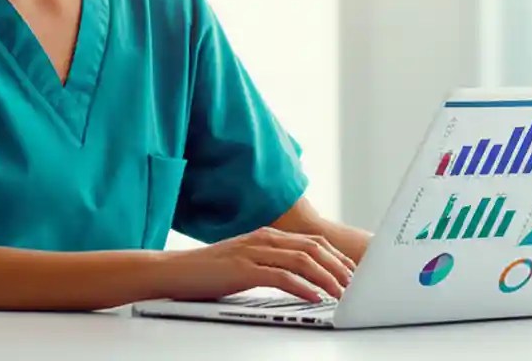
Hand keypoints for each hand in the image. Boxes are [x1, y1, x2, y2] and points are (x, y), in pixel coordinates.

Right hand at [157, 227, 356, 303]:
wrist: (175, 271)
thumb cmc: (209, 271)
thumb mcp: (246, 263)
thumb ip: (271, 264)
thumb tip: (300, 279)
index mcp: (267, 235)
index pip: (312, 242)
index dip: (336, 257)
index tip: (352, 274)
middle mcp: (264, 238)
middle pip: (313, 248)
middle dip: (338, 266)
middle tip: (356, 285)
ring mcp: (254, 251)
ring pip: (302, 260)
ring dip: (326, 277)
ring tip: (342, 293)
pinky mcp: (243, 268)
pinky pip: (281, 276)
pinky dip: (302, 286)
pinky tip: (314, 296)